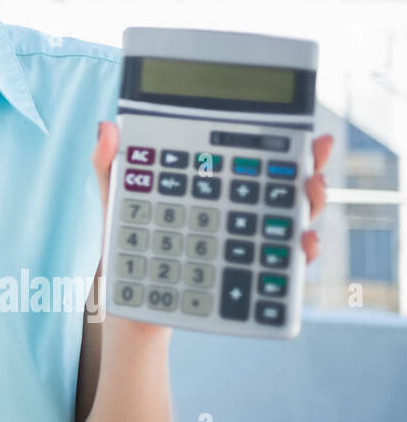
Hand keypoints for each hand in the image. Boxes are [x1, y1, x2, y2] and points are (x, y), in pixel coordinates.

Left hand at [89, 124, 335, 337]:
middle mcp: (239, 209)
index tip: (307, 136)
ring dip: (311, 206)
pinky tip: (303, 244)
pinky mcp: (250, 274)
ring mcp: (248, 241)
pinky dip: (299, 252)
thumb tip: (107, 127)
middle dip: (309, 172)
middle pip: (286, 185)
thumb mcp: (116, 199)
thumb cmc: (128, 239)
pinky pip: (284, 265)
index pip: (255, 156)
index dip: (285, 143)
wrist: (130, 294)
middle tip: (314, 169)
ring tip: (311, 196)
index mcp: (212, 183)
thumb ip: (110, 163)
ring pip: (292, 219)